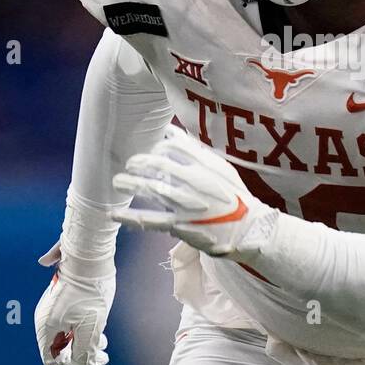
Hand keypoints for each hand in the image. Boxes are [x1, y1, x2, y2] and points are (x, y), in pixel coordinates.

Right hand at [34, 240, 113, 364]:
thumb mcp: (91, 328)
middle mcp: (46, 318)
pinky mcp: (64, 300)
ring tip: (105, 349)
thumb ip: (85, 356)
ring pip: (67, 336)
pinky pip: (71, 324)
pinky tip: (101, 334)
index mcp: (47, 326)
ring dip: (86, 346)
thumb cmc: (90, 290)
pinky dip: (84, 333)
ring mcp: (54, 308)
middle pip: (60, 349)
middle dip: (84, 358)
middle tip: (104, 362)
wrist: (90, 253)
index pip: (53, 360)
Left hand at [112, 127, 277, 259]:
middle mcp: (195, 182)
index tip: (152, 152)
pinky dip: (130, 216)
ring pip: (152, 189)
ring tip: (117, 181)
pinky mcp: (181, 225)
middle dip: (139, 162)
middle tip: (130, 163)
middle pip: (159, 165)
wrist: (249, 230)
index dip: (157, 147)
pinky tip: (114, 213)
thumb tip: (171, 134)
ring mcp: (186, 204)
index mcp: (206, 166)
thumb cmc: (235, 197)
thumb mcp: (221, 169)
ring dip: (131, 183)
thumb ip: (196, 152)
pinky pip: (151, 220)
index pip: (173, 147)